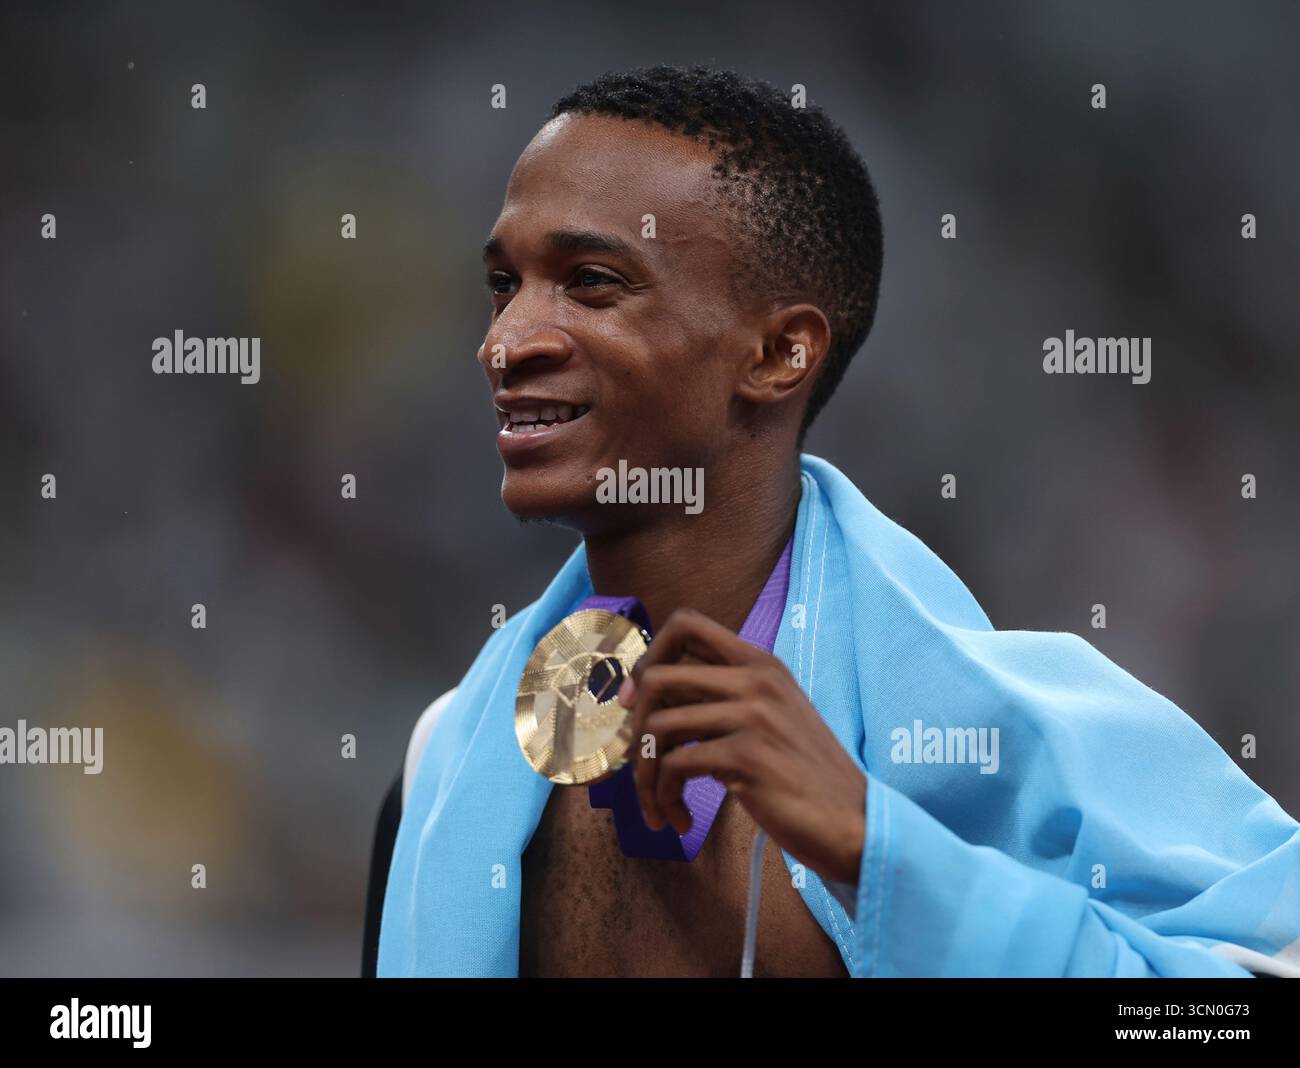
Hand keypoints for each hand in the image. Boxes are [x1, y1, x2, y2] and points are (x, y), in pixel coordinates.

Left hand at [617, 607, 866, 885]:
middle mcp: (757, 679)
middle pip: (656, 677)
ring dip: (646, 777)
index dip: (648, 657)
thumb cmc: (802, 777)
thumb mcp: (768, 719)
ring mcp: (753, 714)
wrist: (853, 822)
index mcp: (761, 663)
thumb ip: (721, 699)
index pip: (685, 623)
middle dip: (634, 728)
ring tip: (661, 805)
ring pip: (657, 727)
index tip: (636, 701)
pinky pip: (674, 765)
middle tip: (640, 763)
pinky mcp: (747, 754)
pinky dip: (665, 798)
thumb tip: (649, 699)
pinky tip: (681, 819)